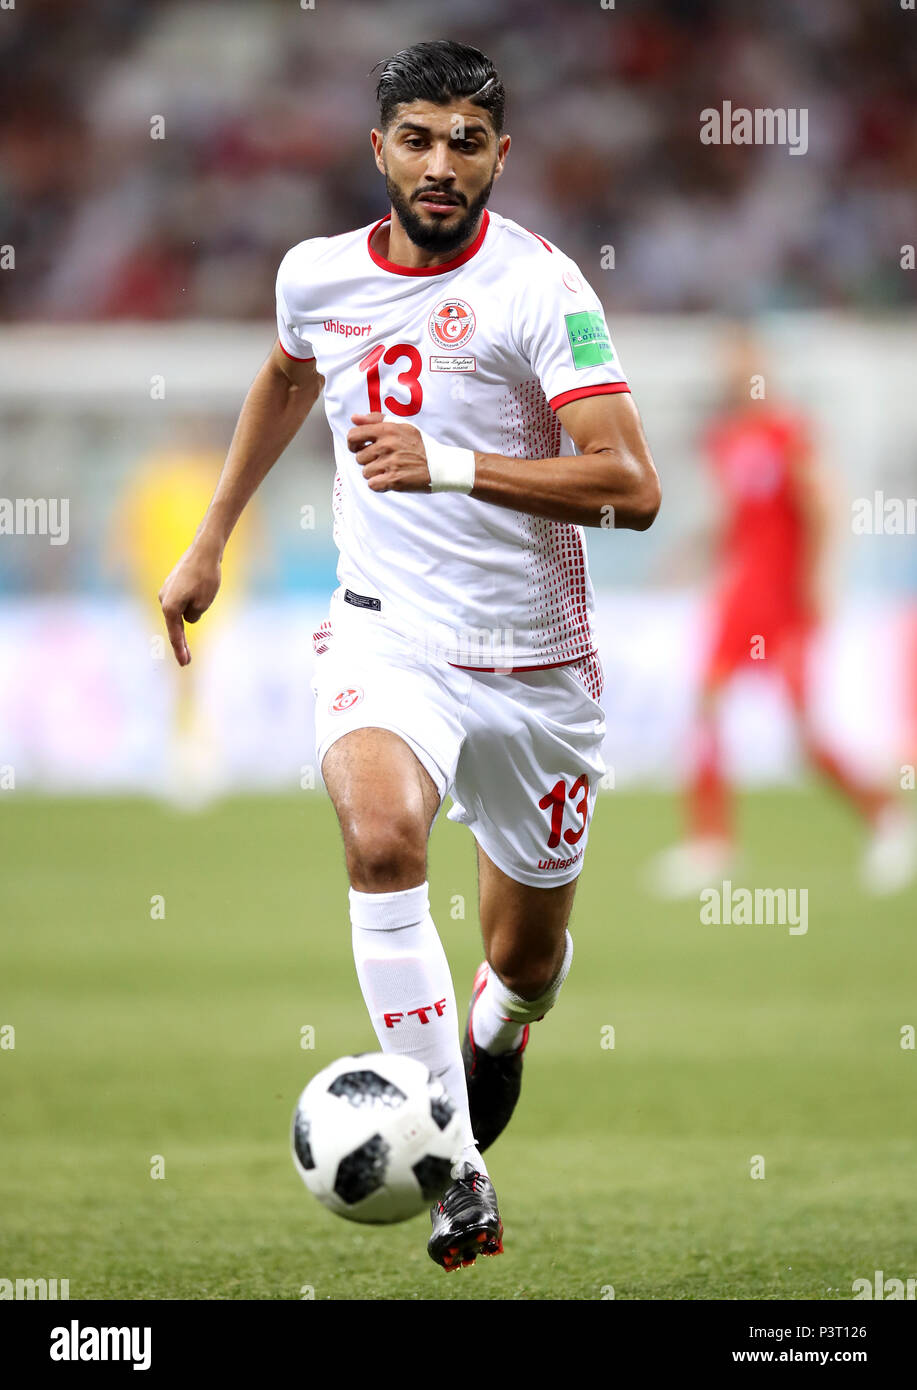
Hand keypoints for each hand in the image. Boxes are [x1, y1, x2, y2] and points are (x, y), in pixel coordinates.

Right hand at [158, 537, 221, 666]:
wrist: (204, 551)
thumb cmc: (206, 578)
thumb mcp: (203, 603)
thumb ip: (193, 616)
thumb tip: (188, 617)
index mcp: (169, 608)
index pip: (176, 634)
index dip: (180, 650)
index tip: (184, 664)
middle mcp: (163, 600)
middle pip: (177, 623)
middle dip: (182, 640)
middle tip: (188, 661)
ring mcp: (166, 591)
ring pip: (182, 610)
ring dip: (194, 608)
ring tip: (207, 590)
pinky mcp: (172, 583)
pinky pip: (183, 599)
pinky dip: (192, 600)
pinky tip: (202, 586)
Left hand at [346, 413, 430, 492]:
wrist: (441, 465)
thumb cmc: (421, 445)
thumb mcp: (402, 425)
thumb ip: (376, 420)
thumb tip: (354, 418)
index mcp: (387, 430)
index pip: (353, 435)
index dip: (353, 443)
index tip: (359, 447)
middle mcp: (387, 445)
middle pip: (359, 457)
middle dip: (368, 460)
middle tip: (384, 460)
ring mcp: (390, 463)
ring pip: (365, 472)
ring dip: (375, 473)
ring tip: (390, 469)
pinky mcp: (394, 480)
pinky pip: (372, 485)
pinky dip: (379, 484)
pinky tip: (390, 479)